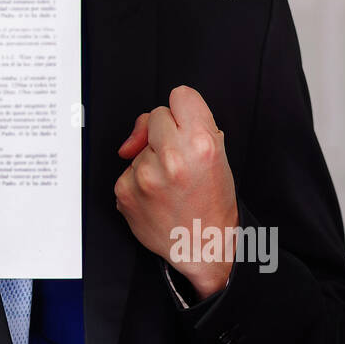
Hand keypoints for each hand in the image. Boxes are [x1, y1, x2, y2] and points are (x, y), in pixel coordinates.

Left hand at [114, 85, 238, 299]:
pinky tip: (156, 196)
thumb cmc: (212, 204)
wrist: (202, 248)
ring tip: (170, 183)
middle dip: (165, 133)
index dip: (183, 110)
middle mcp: (172, 157)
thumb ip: (192, 127)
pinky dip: (138, 179)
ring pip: (139, 144)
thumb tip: (149, 123)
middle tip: (180, 159)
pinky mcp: (126, 191)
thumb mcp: (219, 157)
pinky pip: (127, 169)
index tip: (185, 125)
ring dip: (150, 158)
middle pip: (156, 116)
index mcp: (201, 144)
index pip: (181, 95)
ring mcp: (145, 175)